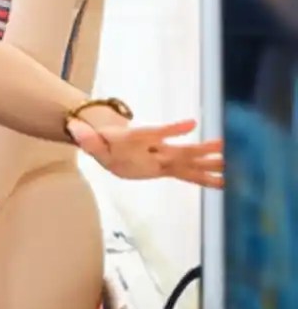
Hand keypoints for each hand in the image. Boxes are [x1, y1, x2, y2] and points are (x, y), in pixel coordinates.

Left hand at [67, 112, 223, 187]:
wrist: (108, 142)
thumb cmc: (102, 142)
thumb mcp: (90, 141)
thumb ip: (84, 137)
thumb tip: (72, 127)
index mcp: (138, 139)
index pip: (155, 133)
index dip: (171, 129)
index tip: (191, 124)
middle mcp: (156, 148)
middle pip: (180, 149)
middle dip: (201, 149)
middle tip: (225, 146)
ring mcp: (164, 158)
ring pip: (191, 161)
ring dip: (211, 163)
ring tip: (235, 163)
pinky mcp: (167, 169)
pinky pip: (190, 176)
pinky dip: (208, 180)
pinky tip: (228, 184)